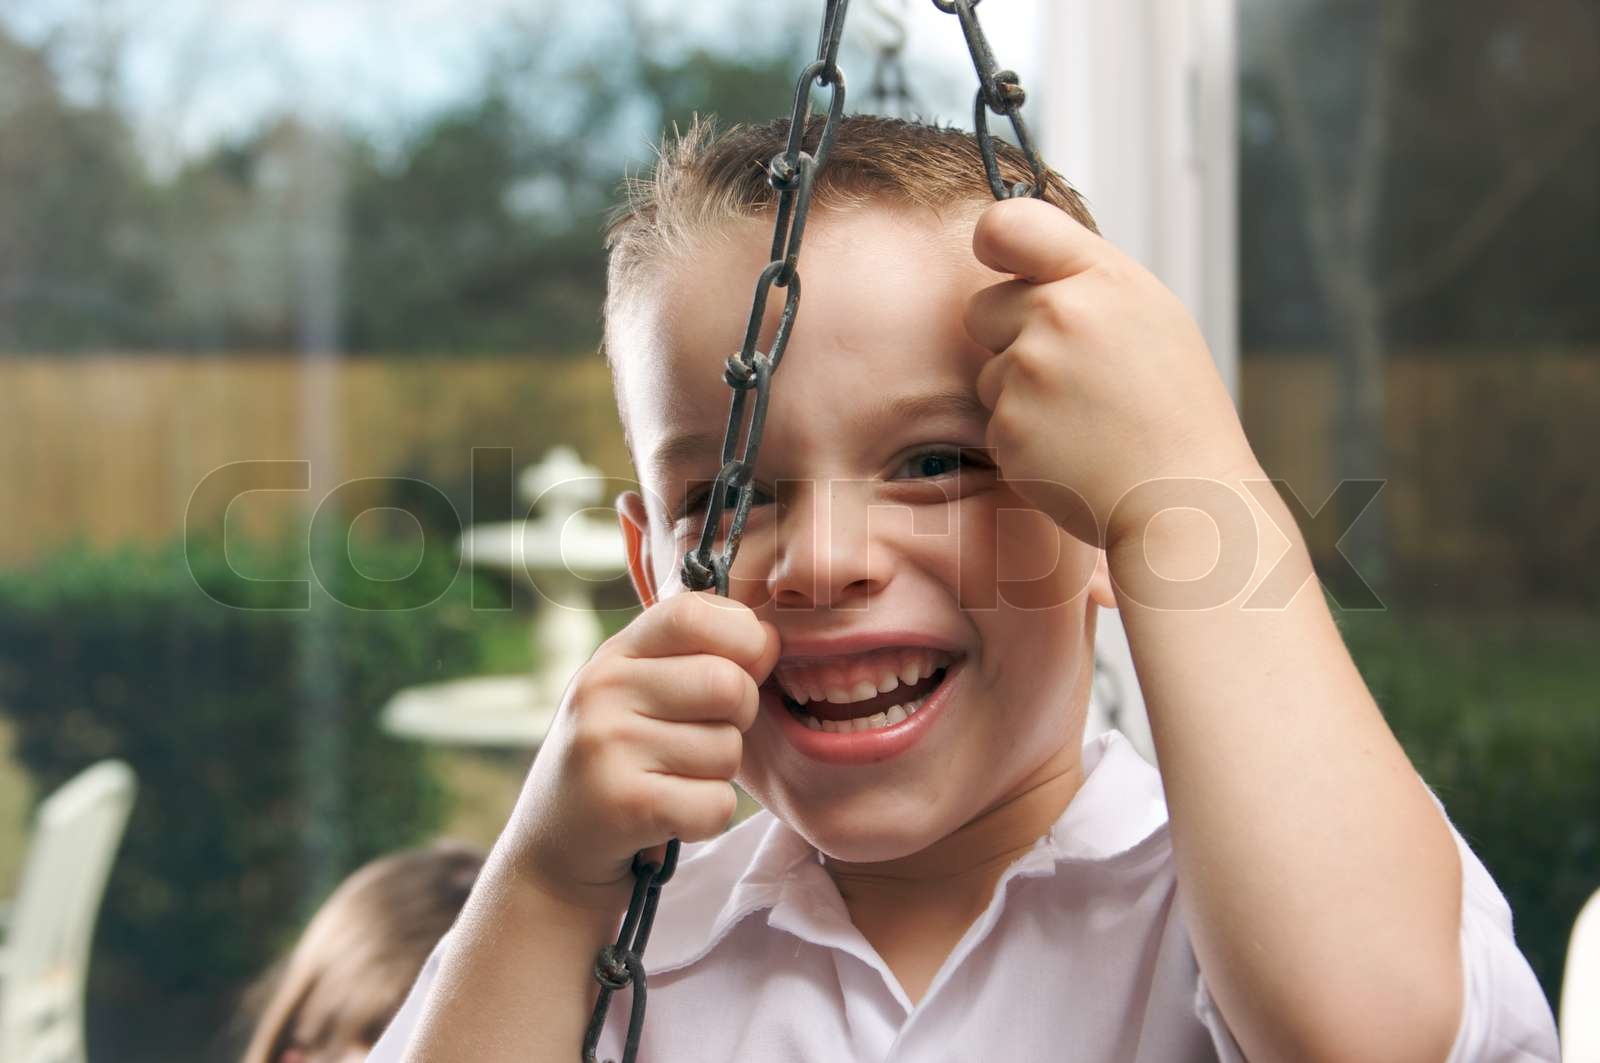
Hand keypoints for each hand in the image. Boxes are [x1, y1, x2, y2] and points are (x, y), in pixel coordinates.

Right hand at [500, 591, 779, 909]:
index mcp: (614, 654)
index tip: (742, 669)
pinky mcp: (624, 806)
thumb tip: (770, 639)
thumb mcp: (637, 693)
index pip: (694, 612)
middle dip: (738, 720)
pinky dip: (706, 819)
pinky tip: (669, 817)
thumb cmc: (619, 762)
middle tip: (702, 740)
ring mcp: (607, 747)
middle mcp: (602, 690)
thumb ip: (695, 657)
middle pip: (729, 685)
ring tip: (671, 781)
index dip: (741, 638)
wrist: (552, 852)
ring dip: (718, 775)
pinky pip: (717, 804)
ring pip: (728, 750)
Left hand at [963, 197, 1258, 550]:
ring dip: (1020, 394)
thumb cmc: (1175, 411)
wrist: (1183, 497)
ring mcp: (1029, 372)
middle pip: (983, 307)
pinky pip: (993, 422)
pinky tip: (1073, 450)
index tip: (1000, 266)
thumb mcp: (1152, 317)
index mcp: (1100, 277)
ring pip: (988, 371)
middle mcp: (1059, 314)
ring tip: (1085, 418)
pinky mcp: (1008, 427)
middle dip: (1008, 336)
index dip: (991, 243)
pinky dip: (1023, 439)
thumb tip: (1027, 270)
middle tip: (1068, 373)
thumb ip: (1088, 285)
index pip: (1007, 224)